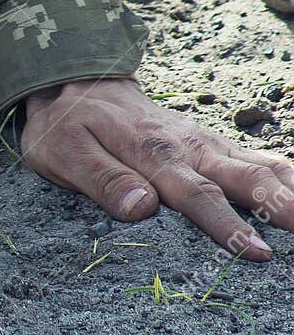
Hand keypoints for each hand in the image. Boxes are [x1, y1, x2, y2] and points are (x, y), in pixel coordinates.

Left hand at [21, 77, 293, 259]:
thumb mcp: (64, 153)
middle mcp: (189, 147)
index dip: (227, 224)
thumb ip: (103, 180)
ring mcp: (205, 143)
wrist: (77, 82)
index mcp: (152, 153)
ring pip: (261, 165)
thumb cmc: (67, 125)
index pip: (196, 194)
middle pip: (244, 178)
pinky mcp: (212, 143)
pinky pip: (258, 158)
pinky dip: (288, 175)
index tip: (255, 252)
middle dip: (281, 206)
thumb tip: (142, 209)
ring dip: (292, 190)